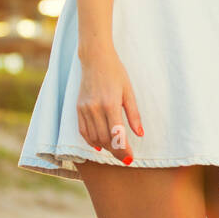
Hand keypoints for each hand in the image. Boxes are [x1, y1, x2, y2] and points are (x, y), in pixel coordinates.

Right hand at [76, 44, 143, 162]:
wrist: (95, 59)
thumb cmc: (116, 73)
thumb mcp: (129, 92)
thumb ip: (134, 114)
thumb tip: (140, 134)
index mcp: (110, 104)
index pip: (116, 134)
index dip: (123, 149)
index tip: (129, 158)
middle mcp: (95, 108)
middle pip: (104, 139)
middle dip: (115, 151)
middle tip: (124, 157)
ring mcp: (84, 109)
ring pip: (93, 137)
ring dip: (104, 147)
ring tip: (114, 150)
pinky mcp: (78, 108)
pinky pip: (83, 131)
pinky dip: (91, 141)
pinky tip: (99, 145)